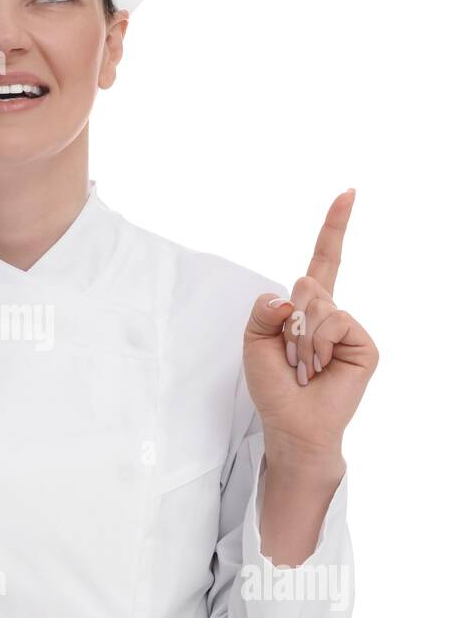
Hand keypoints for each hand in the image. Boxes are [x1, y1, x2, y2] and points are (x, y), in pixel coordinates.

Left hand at [243, 190, 378, 462]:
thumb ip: (262, 310)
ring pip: (319, 304)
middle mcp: (331, 313)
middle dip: (288, 320)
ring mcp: (349, 328)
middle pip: (306, 283)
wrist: (293, 424)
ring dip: (301, 339)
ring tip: (305, 367)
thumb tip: (292, 295)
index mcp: (305, 308)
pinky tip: (321, 369)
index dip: (334, 227)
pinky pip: (336, 322)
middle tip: (290, 356)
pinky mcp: (365, 344)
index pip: (323, 260)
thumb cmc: (274, 387)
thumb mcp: (253, 342)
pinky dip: (319, 345)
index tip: (348, 193)